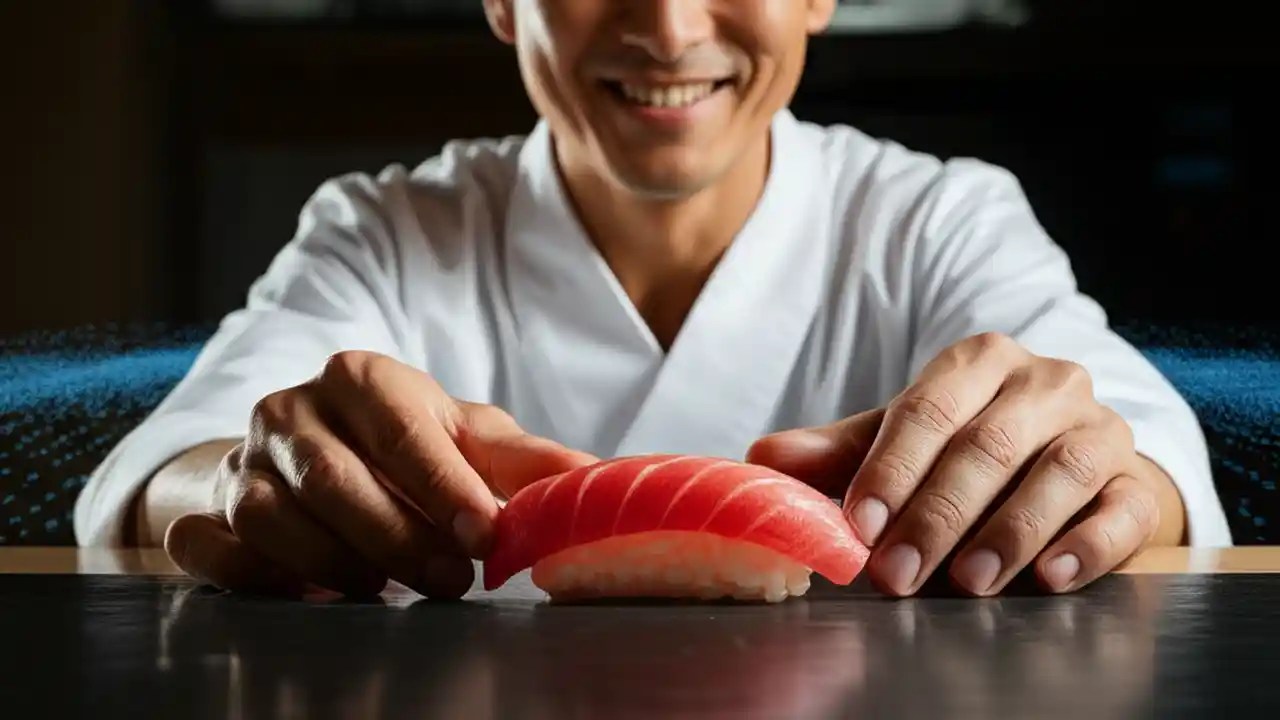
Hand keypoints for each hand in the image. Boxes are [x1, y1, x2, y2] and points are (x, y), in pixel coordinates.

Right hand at [163, 350, 596, 598]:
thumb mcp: (463, 437)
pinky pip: (215, 551)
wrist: (299, 450)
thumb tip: (598, 482)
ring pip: (272, 520)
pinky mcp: (206, 512)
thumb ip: (526, 462)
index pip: (403, 432)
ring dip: (335, 565)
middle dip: (398, 539)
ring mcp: (239, 462)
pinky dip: (257, 579)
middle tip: (449, 584)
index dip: (444, 488)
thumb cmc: (398, 443)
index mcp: (360, 378)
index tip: (483, 537)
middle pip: (336, 481)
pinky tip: (306, 593)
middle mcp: (290, 411)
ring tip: (385, 590)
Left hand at [748, 332, 1177, 596]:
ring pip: (1057, 471)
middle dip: (937, 514)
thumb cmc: (971, 448)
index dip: (890, 470)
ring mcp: (1099, 429)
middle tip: (898, 572)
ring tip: (970, 579)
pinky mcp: (1137, 481)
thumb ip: (843, 452)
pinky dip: (1087, 544)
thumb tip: (764, 458)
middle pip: (987, 445)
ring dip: (1010, 530)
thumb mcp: (905, 443)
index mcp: (979, 361)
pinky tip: (1049, 576)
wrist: (1067, 465)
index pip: (927, 410)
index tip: (859, 526)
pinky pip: (1121, 508)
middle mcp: (1044, 383)